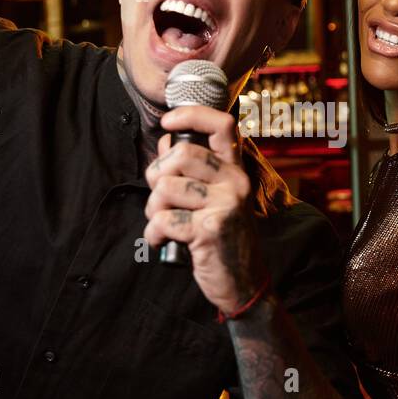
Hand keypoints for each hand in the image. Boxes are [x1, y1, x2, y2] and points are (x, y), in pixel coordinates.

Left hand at [143, 106, 269, 314]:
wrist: (245, 283)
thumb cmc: (223, 238)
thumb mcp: (216, 199)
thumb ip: (193, 171)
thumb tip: (165, 141)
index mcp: (235, 170)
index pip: (222, 125)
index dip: (190, 114)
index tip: (167, 123)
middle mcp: (235, 182)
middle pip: (179, 155)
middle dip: (156, 176)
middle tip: (160, 198)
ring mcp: (226, 205)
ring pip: (165, 188)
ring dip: (153, 209)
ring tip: (163, 223)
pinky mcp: (211, 230)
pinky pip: (163, 220)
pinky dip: (154, 233)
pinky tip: (163, 242)